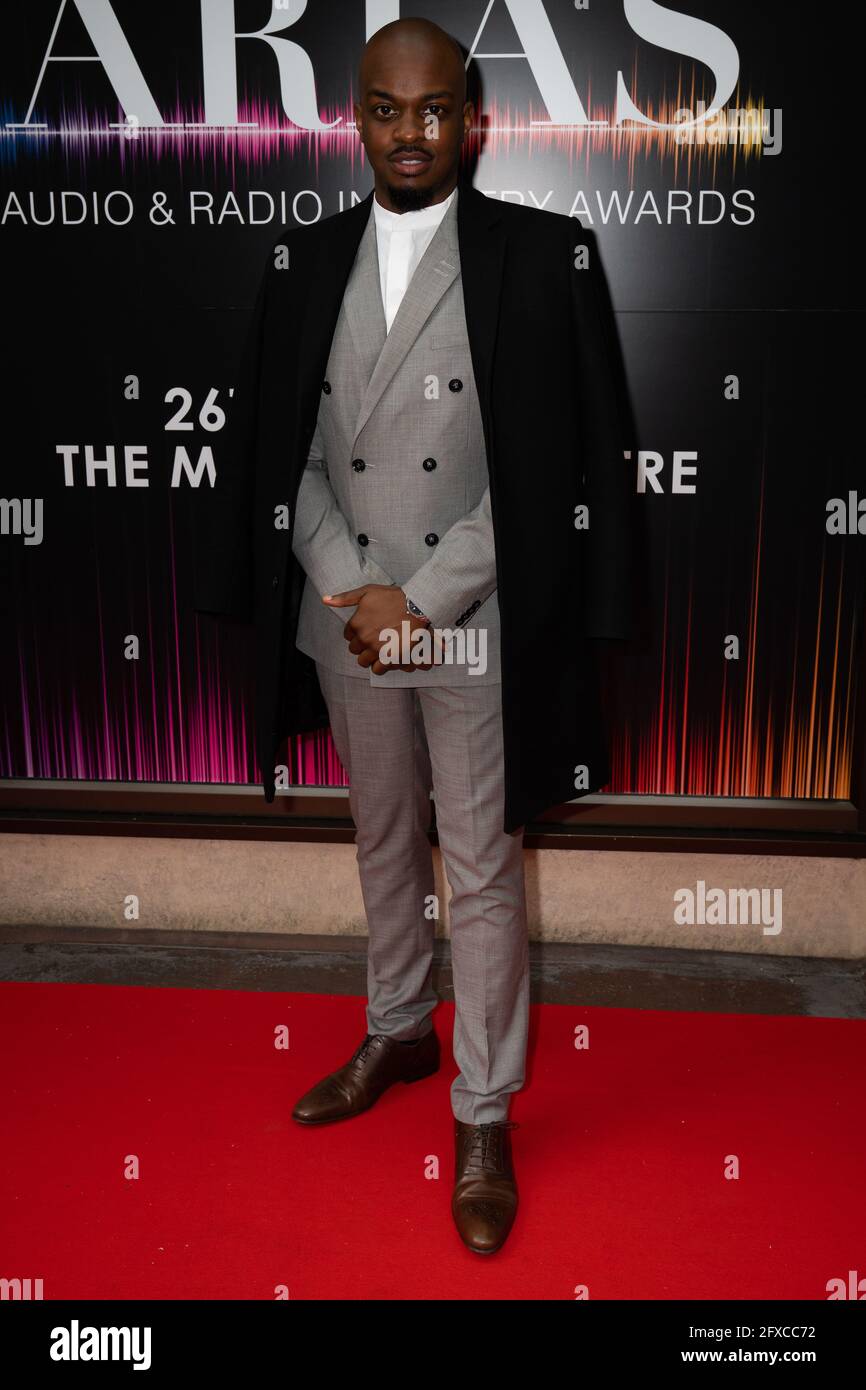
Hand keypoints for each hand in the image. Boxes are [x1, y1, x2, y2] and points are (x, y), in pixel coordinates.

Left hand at [322, 585, 438, 673]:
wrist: (416, 605)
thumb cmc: (392, 597)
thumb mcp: (367, 592)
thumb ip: (345, 598)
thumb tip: (325, 600)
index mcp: (356, 624)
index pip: (348, 636)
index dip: (357, 633)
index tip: (367, 629)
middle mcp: (364, 639)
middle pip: (355, 650)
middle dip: (363, 645)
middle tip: (375, 638)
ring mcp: (376, 649)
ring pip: (364, 662)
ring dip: (370, 657)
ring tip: (380, 649)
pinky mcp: (390, 658)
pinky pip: (377, 670)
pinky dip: (380, 666)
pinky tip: (385, 657)